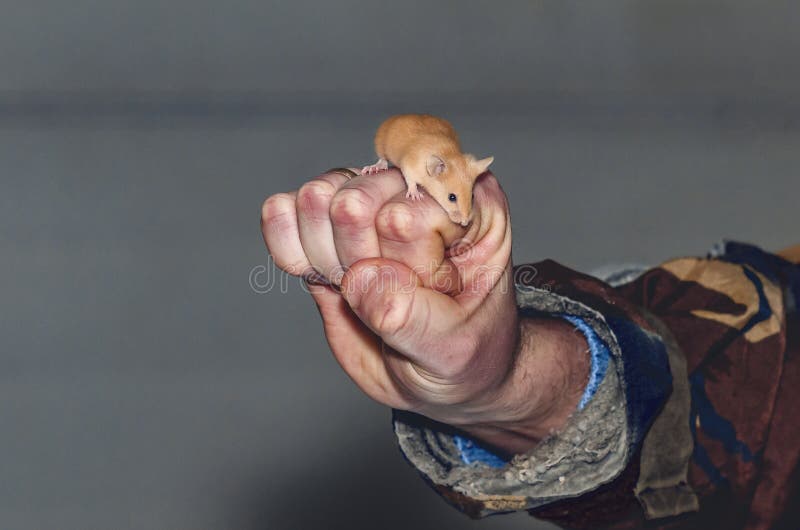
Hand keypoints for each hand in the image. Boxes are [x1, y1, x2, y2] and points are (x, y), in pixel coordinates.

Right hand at [261, 168, 587, 453]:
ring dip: (327, 256)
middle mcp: (419, 190)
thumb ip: (412, 316)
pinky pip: (283, 211)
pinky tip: (317, 274)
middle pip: (356, 198)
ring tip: (358, 289)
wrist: (440, 376)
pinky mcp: (328, 224)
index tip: (431, 292)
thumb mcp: (454, 348)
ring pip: (317, 198)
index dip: (405, 263)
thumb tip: (361, 278)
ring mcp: (370, 201)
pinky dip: (289, 248)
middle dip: (360, 261)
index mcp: (470, 206)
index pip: (412, 212)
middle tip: (387, 298)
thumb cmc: (463, 354)